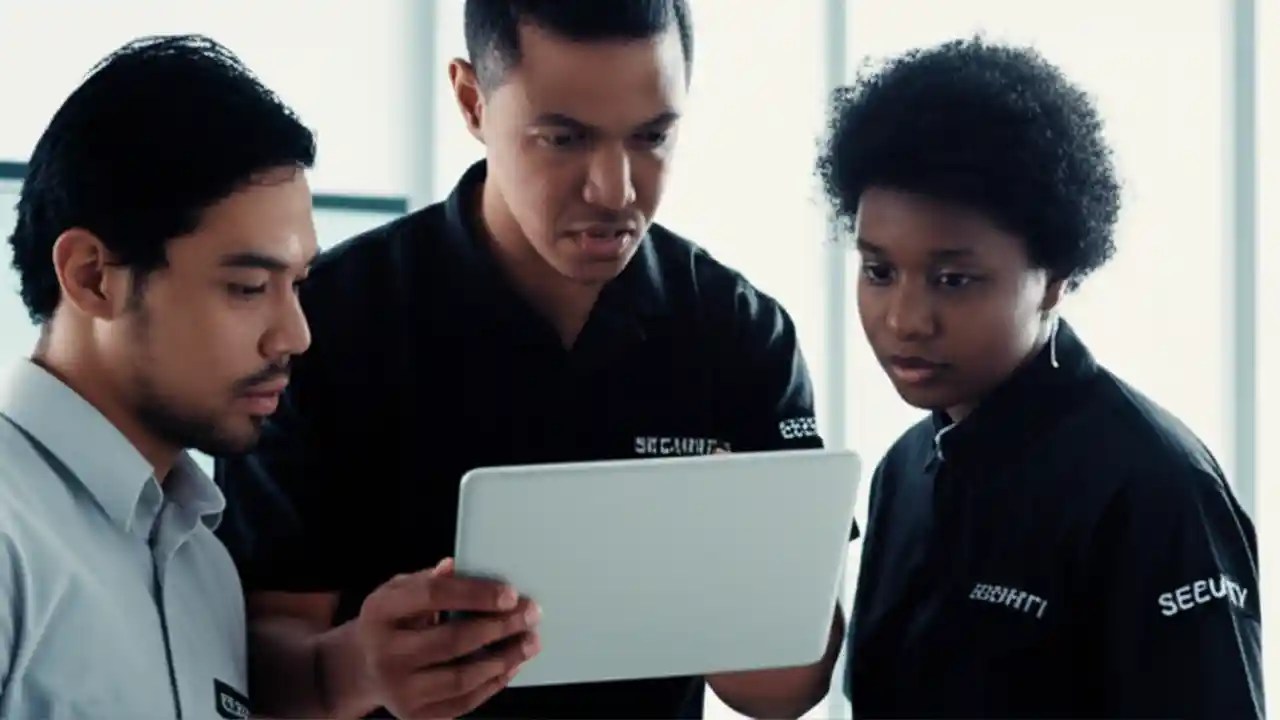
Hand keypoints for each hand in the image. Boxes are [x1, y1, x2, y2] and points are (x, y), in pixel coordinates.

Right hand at [352, 558, 540, 718]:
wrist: (361, 667)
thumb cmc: (391, 622)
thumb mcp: (399, 591)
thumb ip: (428, 579)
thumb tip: (456, 565)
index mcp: (381, 612)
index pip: (433, 595)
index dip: (475, 593)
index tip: (510, 593)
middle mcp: (385, 654)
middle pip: (452, 640)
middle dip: (500, 627)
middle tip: (531, 615)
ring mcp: (399, 690)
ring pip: (462, 677)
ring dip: (504, 658)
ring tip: (529, 642)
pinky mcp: (415, 715)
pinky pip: (463, 702)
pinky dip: (492, 684)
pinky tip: (510, 666)